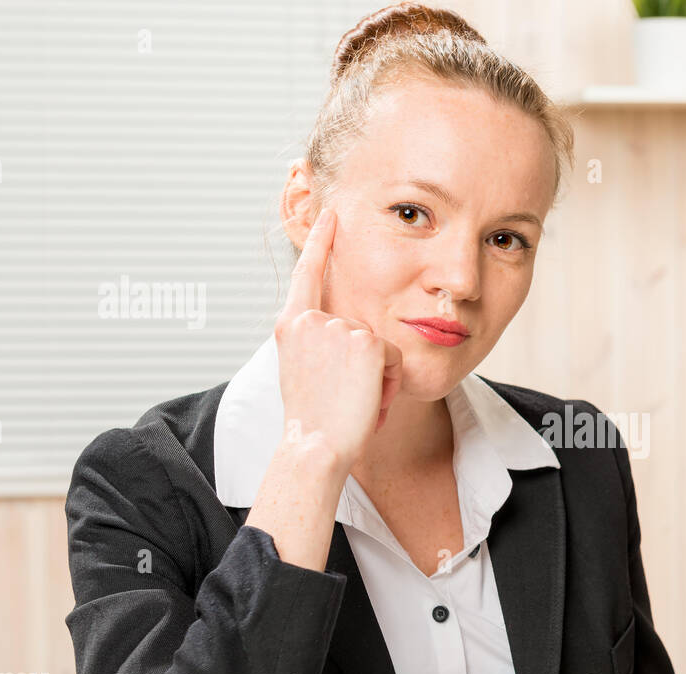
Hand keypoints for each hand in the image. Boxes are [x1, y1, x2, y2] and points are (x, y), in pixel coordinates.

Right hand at [275, 206, 402, 468]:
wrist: (316, 446)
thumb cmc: (313, 420)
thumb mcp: (304, 371)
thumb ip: (319, 342)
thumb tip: (345, 332)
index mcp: (291, 326)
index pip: (307, 273)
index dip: (320, 242)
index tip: (331, 215)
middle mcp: (310, 322)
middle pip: (358, 325)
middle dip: (364, 364)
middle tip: (344, 397)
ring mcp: (338, 329)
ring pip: (379, 344)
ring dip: (377, 377)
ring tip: (354, 402)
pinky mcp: (366, 342)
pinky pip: (394, 357)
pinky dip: (390, 383)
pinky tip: (368, 401)